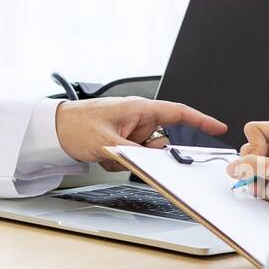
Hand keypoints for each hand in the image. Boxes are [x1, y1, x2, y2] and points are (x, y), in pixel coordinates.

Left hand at [55, 97, 227, 170]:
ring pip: (145, 151)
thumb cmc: (75, 125)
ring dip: (130, 157)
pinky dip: (119, 159)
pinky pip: (131, 154)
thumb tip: (158, 159)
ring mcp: (128, 127)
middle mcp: (136, 116)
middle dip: (148, 153)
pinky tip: (102, 154)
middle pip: (160, 140)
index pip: (178, 112)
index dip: (201, 120)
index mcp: (139, 108)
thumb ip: (137, 153)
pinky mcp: (119, 137)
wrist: (51, 129)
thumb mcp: (109, 143)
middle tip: (129, 154)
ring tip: (107, 152)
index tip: (218, 127)